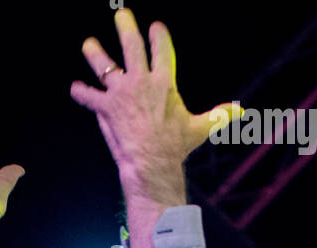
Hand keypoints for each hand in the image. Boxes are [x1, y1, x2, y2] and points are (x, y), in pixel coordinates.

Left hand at [70, 9, 240, 198]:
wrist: (152, 163)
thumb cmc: (176, 146)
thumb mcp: (199, 128)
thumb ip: (218, 115)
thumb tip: (241, 111)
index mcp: (164, 80)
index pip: (162, 48)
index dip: (158, 35)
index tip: (154, 26)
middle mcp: (141, 80)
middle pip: (131, 45)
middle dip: (125, 27)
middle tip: (121, 16)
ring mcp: (121, 92)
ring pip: (104, 65)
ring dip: (94, 53)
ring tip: (88, 44)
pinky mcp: (105, 108)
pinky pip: (89, 96)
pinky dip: (81, 92)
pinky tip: (75, 88)